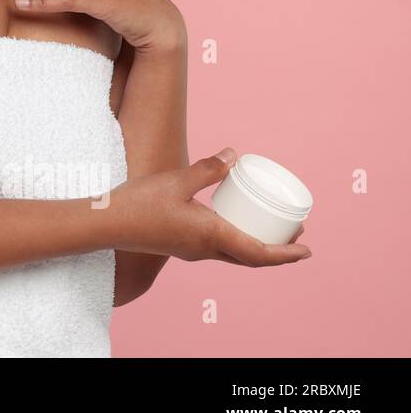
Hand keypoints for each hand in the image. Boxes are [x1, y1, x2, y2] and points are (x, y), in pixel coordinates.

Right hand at [108, 149, 311, 265]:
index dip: (286, 254)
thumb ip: (207, 169)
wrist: (105, 224)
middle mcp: (205, 250)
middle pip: (251, 257)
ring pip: (234, 254)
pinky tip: (228, 221)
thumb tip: (235, 155)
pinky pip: (217, 248)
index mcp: (211, 236)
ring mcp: (191, 251)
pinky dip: (234, 240)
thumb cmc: (139, 204)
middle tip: (294, 234)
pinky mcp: (179, 246)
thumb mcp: (177, 180)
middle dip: (277, 249)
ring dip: (256, 245)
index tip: (307, 250)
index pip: (259, 253)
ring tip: (267, 227)